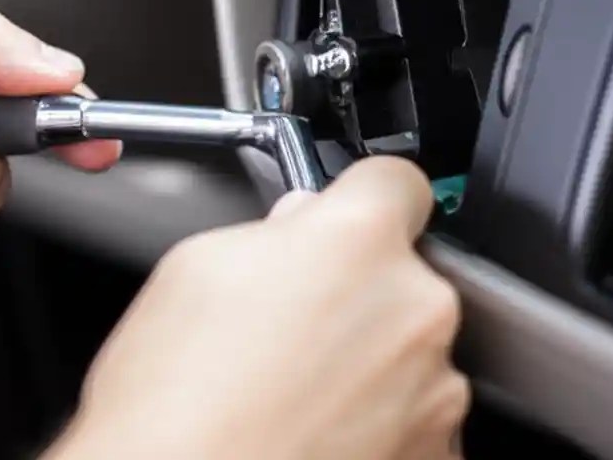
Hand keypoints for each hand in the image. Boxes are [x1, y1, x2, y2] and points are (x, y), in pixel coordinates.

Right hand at [47, 157, 467, 459]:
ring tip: (291, 395)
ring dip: (369, 364)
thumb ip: (271, 233)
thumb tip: (300, 229)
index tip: (346, 218)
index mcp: (358, 242)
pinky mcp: (439, 457)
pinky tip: (313, 433)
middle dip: (356, 293)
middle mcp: (415, 311)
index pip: (398, 181)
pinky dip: (379, 425)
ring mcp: (435, 392)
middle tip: (287, 331)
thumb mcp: (193, 272)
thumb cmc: (173, 412)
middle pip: (404, 275)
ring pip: (410, 352)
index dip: (363, 199)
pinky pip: (417, 420)